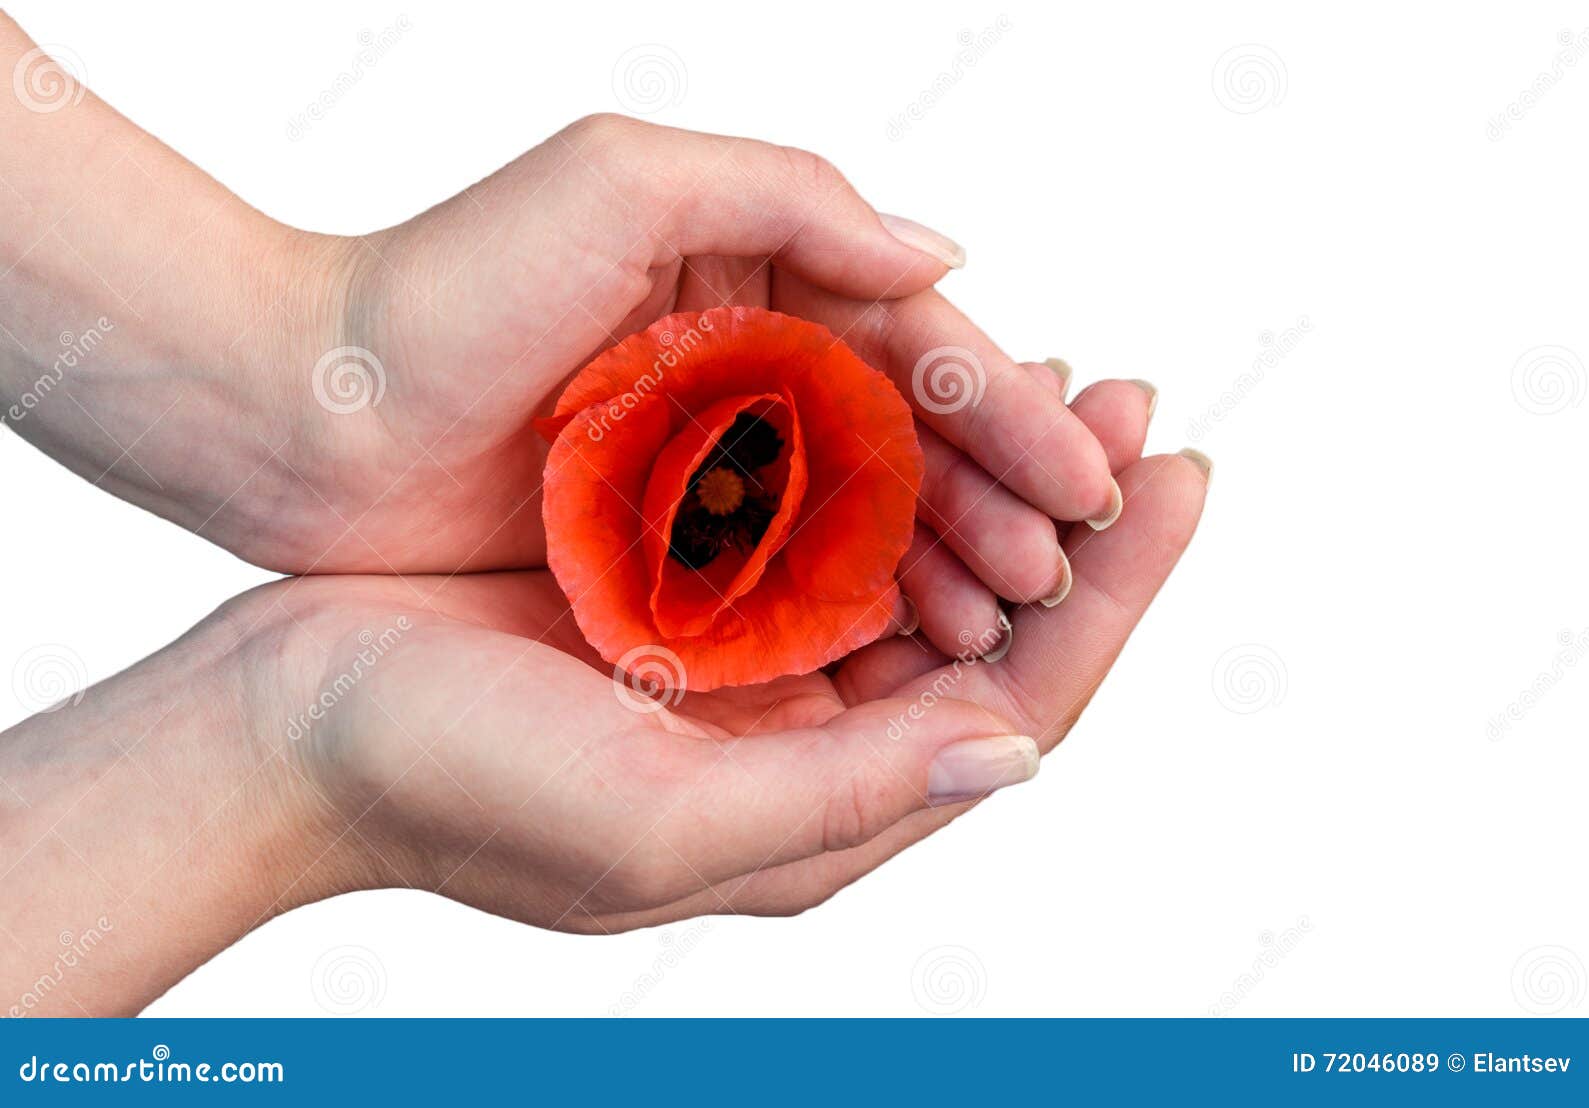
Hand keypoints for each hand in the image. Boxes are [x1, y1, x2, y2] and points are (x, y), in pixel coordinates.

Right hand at [1, 392, 1203, 1014]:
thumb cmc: (451, 788)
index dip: (1114, 596)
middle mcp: (804, 745)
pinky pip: (824, 528)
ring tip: (1055, 379)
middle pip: (988, 629)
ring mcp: (748, 672)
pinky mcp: (688, 604)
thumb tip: (1017, 748)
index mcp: (819, 811)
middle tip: (1136, 405)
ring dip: (989, 478)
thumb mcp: (661, 823)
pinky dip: (885, 465)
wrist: (286, 730)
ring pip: (916, 568)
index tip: (1177, 480)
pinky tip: (915, 397)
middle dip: (1076, 522)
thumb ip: (850, 793)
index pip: (1019, 703)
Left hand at [3, 17, 1127, 638]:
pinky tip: (922, 634)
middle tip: (1071, 560)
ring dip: (951, 556)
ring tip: (1015, 607)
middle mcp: (749, 368)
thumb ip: (793, 198)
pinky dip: (864, 597)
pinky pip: (794, 571)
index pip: (923, 345)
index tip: (1094, 477)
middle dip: (1006, 493)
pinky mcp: (667, 542)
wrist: (298, 412)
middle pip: (916, 436)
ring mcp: (711, 462)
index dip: (1015, 412)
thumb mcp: (619, 184)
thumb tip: (951, 257)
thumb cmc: (443, 286)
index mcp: (755, 275)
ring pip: (869, 513)